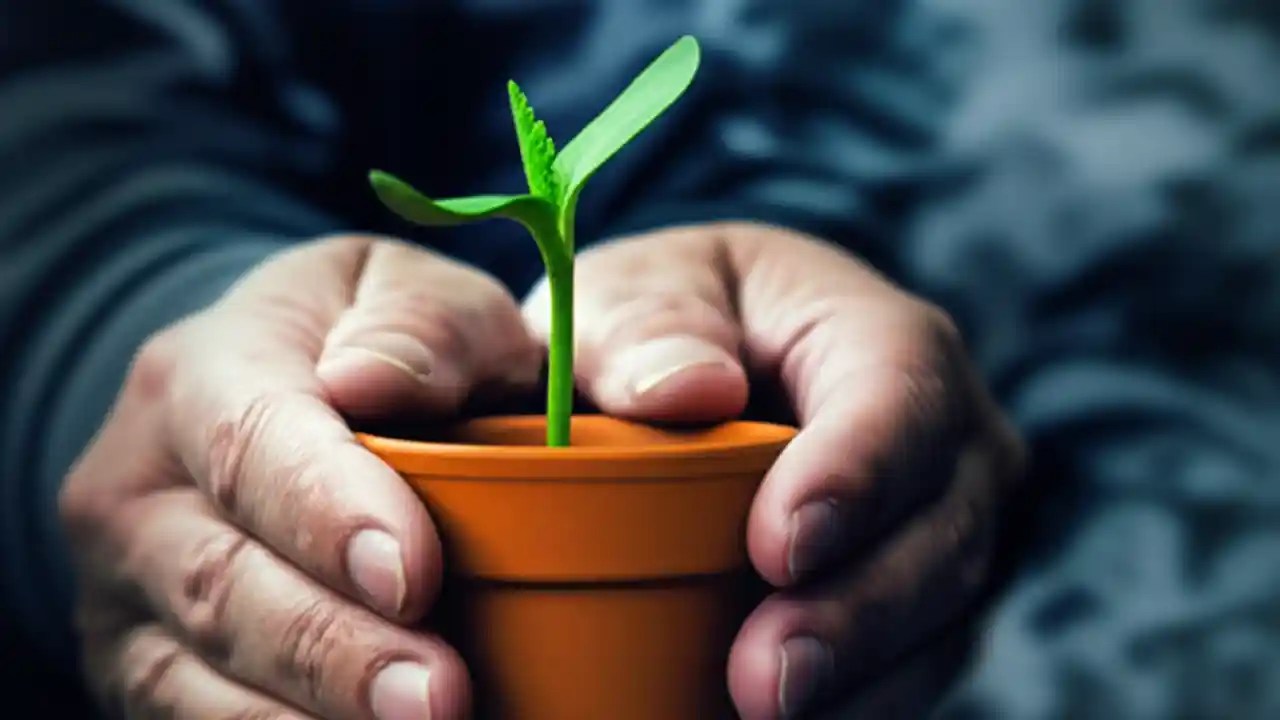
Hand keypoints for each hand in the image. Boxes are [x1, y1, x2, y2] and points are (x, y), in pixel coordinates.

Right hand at [59, 236, 541, 718]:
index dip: (329, 514)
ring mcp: (124, 584)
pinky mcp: (140, 657)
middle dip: (333, 648)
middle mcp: (136, 485)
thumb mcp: (404, 292)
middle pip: (220, 580)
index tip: (415, 573)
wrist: (265, 388)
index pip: (251, 445)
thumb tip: (372, 376)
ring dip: (311, 712)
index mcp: (198, 372)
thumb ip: (420, 324)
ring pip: (197, 669)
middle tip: (439, 694)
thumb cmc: (359, 339)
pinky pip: (193, 718)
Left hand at [524, 223, 1025, 718]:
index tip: (777, 546)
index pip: (900, 390)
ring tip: (763, 715)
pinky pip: (915, 665)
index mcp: (878, 333)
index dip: (856, 472)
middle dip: (856, 611)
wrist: (704, 376)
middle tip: (763, 679)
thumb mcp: (630, 292)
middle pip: (942, 526)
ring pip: (942, 614)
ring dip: (858, 678)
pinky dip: (855, 703)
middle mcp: (946, 435)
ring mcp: (951, 524)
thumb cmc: (664, 322)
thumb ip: (641, 326)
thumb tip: (686, 389)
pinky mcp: (926, 601)